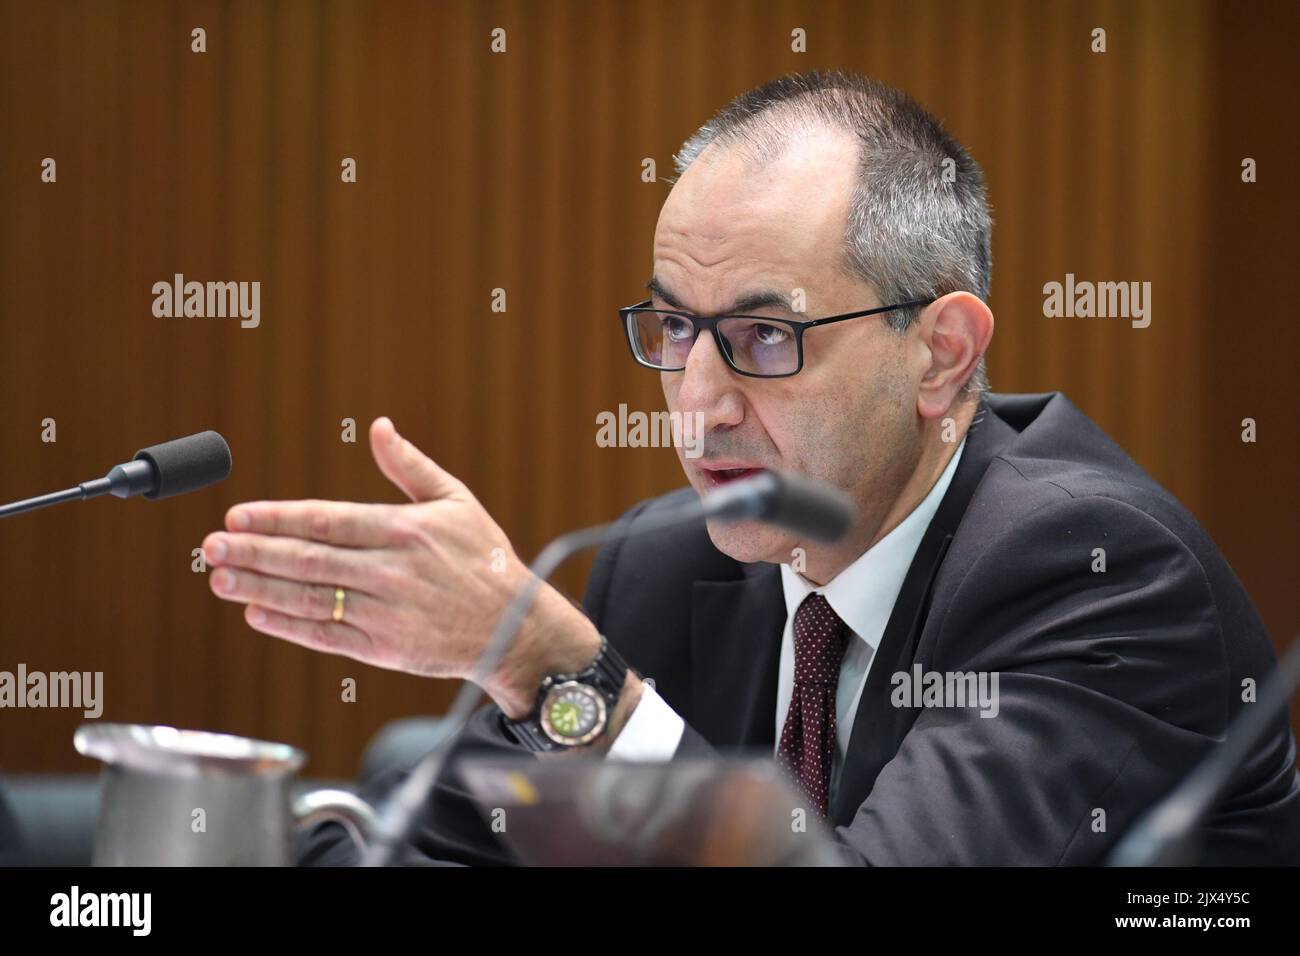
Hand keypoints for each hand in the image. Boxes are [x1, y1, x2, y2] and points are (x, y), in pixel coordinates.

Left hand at [202, 417, 600, 717]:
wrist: (515, 627)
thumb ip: (410, 466)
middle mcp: (391, 572)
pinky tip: (257, 613)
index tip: (238, 515)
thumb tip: (379, 426)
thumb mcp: (456, 501)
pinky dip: (288, 626)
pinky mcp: (384, 649)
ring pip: (309, 598)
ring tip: (219, 577)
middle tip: (211, 546)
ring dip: (259, 588)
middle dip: (254, 552)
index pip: (327, 521)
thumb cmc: (484, 559)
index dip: (278, 519)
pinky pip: (326, 636)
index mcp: (405, 531)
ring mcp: (385, 613)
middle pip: (308, 560)